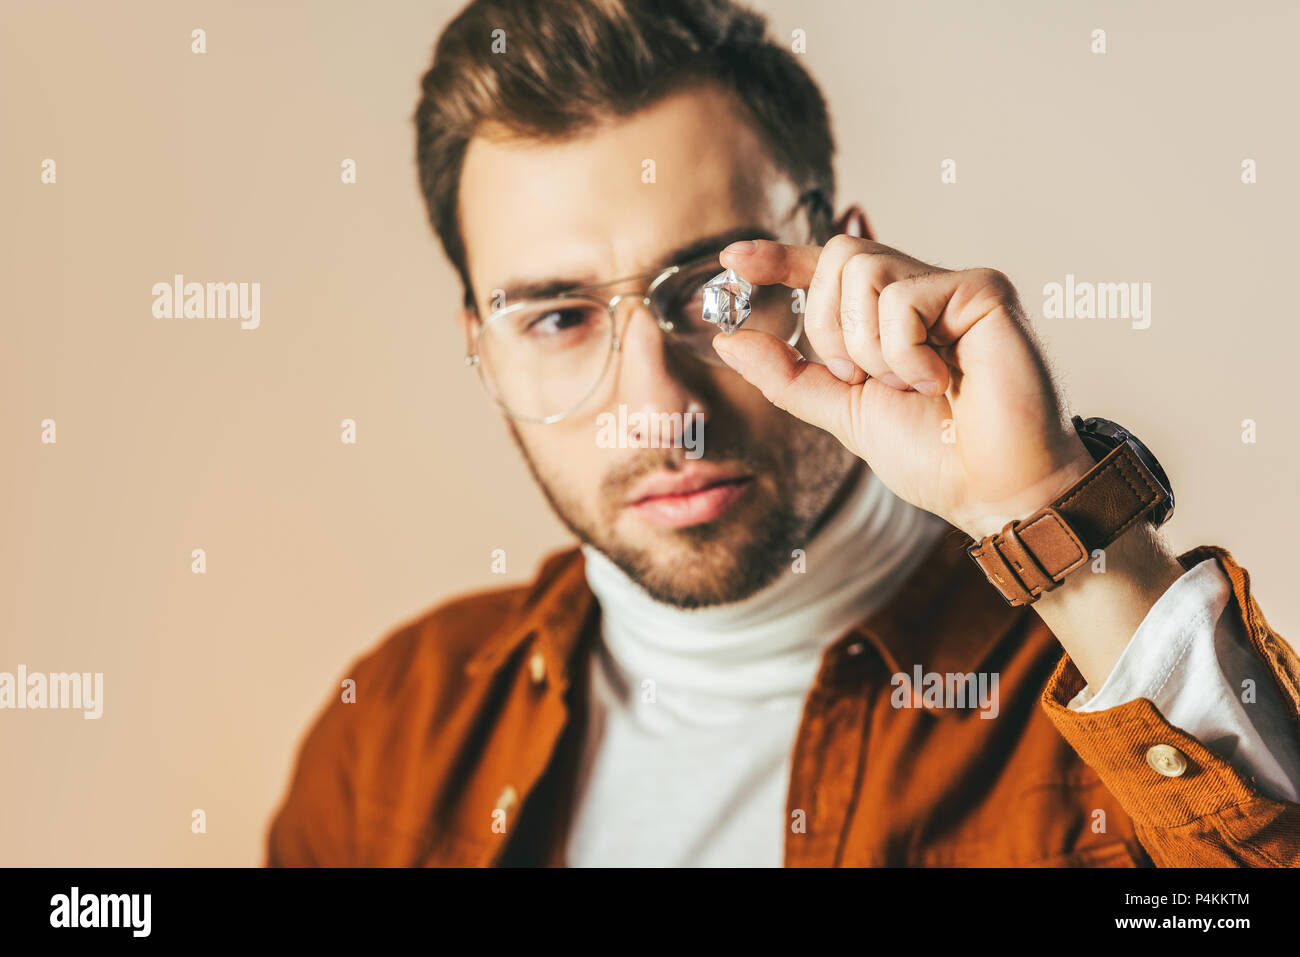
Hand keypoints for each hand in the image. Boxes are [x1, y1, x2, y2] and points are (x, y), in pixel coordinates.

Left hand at [710, 237, 1096, 539]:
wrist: (992, 490)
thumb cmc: (933, 456)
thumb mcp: (842, 412)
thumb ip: (787, 375)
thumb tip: (729, 339)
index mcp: (887, 319)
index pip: (826, 270)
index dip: (780, 258)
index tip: (732, 258)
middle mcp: (921, 292)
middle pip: (839, 256)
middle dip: (830, 327)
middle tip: (866, 378)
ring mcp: (953, 287)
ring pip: (865, 271)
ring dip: (869, 347)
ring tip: (914, 384)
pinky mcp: (983, 290)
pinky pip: (903, 299)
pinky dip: (905, 352)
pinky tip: (941, 381)